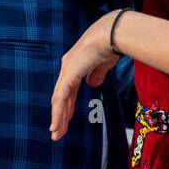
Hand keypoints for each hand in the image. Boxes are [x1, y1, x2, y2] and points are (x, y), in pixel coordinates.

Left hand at [50, 12, 119, 141]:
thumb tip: (92, 85)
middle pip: (61, 97)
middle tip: (57, 132)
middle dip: (60, 115)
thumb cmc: (110, 45)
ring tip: (56, 134)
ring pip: (59, 100)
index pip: (67, 91)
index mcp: (74, 65)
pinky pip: (61, 98)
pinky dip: (59, 112)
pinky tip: (57, 124)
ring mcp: (67, 71)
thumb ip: (96, 75)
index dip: (66, 106)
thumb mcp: (103, 64)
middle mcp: (67, 67)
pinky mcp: (69, 74)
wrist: (112, 34)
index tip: (66, 120)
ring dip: (58, 118)